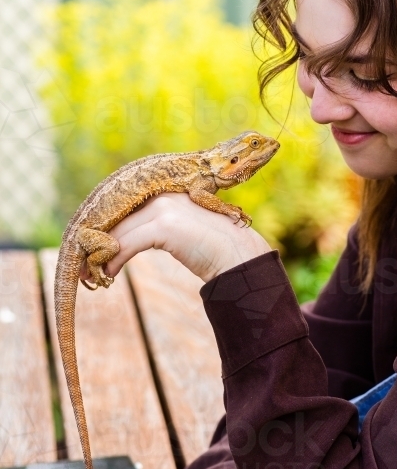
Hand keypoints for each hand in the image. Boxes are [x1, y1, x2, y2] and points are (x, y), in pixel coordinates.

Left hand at [104, 192, 271, 282]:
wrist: (240, 256)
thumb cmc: (214, 249)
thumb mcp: (184, 232)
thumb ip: (159, 229)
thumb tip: (125, 243)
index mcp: (168, 193)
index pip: (126, 210)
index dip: (106, 231)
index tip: (93, 250)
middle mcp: (163, 196)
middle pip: (118, 220)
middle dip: (99, 244)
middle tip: (85, 266)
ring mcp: (163, 208)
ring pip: (119, 232)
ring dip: (102, 256)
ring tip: (95, 274)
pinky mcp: (164, 226)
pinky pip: (127, 244)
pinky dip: (114, 261)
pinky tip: (110, 274)